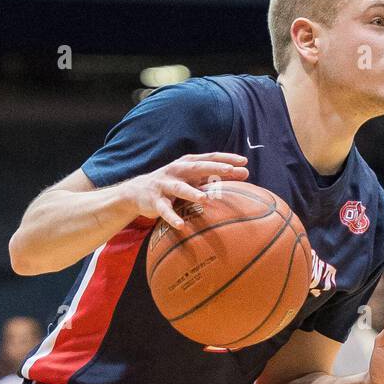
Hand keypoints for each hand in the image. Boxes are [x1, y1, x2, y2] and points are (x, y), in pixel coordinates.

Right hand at [128, 153, 247, 228]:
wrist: (137, 192)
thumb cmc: (173, 184)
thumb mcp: (193, 178)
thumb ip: (215, 176)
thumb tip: (245, 172)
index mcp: (187, 164)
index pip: (210, 158)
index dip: (226, 158)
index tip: (244, 161)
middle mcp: (176, 171)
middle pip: (197, 168)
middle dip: (214, 168)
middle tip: (231, 170)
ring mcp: (165, 185)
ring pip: (180, 188)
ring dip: (192, 192)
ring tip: (205, 199)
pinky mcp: (155, 202)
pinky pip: (165, 210)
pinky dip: (172, 217)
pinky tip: (181, 225)